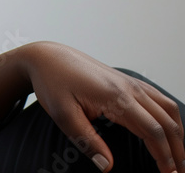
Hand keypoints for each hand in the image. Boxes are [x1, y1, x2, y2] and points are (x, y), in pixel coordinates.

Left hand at [1, 41, 183, 171]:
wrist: (47, 57)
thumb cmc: (53, 83)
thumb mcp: (63, 115)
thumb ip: (87, 142)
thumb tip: (107, 166)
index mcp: (116, 97)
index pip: (153, 131)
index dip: (164, 156)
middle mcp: (130, 88)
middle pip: (167, 122)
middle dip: (177, 150)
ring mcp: (131, 82)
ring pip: (168, 109)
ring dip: (178, 134)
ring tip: (178, 157)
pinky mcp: (128, 81)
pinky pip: (159, 99)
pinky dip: (170, 118)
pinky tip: (169, 131)